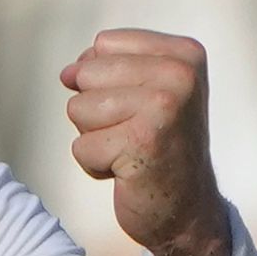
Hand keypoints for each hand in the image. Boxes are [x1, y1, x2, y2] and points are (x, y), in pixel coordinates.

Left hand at [59, 29, 231, 255]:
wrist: (188, 211)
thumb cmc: (159, 146)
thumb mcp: (144, 91)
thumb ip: (105, 67)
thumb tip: (67, 73)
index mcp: (184, 54)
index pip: (104, 44)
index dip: (105, 79)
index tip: (140, 106)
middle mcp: (179, 75)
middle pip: (87, 73)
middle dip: (96, 109)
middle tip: (134, 132)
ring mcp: (163, 107)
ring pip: (78, 108)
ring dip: (94, 136)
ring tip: (130, 149)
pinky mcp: (141, 143)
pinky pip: (80, 146)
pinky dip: (95, 165)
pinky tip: (127, 171)